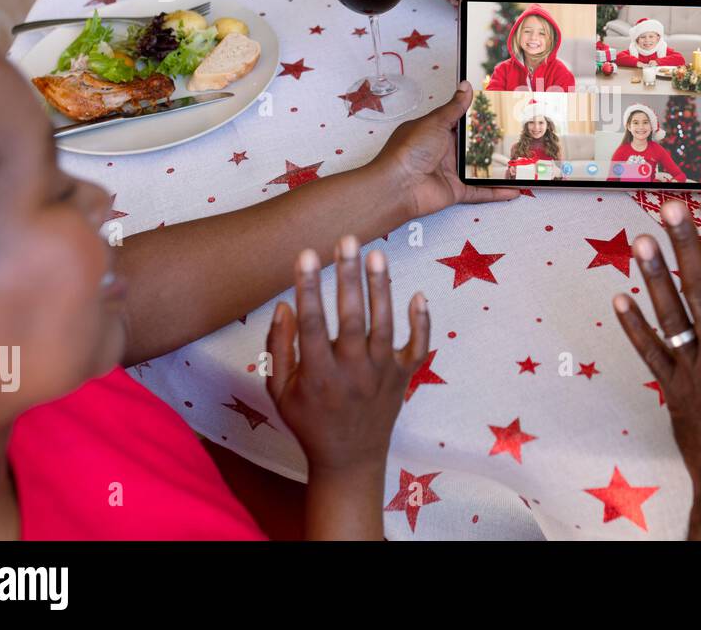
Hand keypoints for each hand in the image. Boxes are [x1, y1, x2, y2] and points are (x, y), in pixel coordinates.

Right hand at [266, 240, 428, 537]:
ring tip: (376, 253)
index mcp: (318, 375)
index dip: (308, 288)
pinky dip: (422, 322)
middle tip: (347, 241)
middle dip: (348, 278)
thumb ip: (278, 348)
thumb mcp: (279, 391)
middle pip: (352, 319)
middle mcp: (353, 372)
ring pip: (385, 325)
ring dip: (381, 288)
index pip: (312, 324)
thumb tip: (284, 305)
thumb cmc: (309, 421)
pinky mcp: (404, 377)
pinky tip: (418, 294)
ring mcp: (382, 374)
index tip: (306, 255)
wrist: (349, 459)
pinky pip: (418, 347)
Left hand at [371, 81, 518, 218]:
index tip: (501, 109)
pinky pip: (481, 191)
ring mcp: (452, 172)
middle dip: (494, 141)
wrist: (397, 186)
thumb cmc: (410, 150)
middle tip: (519, 132)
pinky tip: (516, 189)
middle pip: (474, 145)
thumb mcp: (434, 122)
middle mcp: (445, 151)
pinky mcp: (457, 191)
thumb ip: (454, 108)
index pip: (461, 122)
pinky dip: (497, 192)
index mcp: (437, 131)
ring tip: (523, 160)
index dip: (479, 116)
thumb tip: (465, 86)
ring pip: (481, 168)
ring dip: (499, 166)